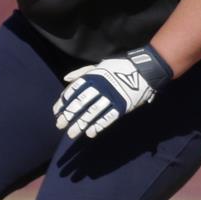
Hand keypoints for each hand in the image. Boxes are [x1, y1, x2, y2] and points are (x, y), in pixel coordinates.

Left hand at [53, 45, 171, 138]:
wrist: (144, 69)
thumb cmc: (119, 67)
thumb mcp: (99, 65)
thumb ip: (81, 72)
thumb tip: (65, 78)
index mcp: (93, 76)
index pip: (73, 90)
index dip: (63, 102)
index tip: (56, 112)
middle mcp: (100, 86)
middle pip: (80, 103)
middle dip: (68, 115)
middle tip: (60, 125)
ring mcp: (111, 96)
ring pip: (92, 113)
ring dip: (80, 124)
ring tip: (72, 134)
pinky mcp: (122, 106)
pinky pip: (108, 118)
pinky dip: (98, 126)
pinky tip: (90, 133)